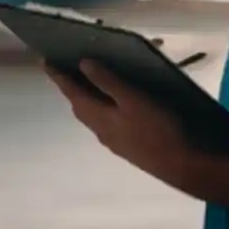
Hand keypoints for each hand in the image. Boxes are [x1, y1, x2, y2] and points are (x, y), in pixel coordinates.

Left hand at [46, 61, 199, 191]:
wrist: (184, 166)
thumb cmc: (158, 129)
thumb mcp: (133, 99)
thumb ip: (107, 82)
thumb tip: (82, 64)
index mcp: (98, 118)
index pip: (72, 93)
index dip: (59, 77)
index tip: (45, 61)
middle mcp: (101, 131)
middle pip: (80, 106)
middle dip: (71, 87)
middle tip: (65, 68)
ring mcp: (115, 141)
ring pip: (93, 116)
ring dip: (87, 97)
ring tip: (87, 80)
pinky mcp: (129, 145)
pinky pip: (107, 122)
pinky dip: (103, 107)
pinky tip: (114, 102)